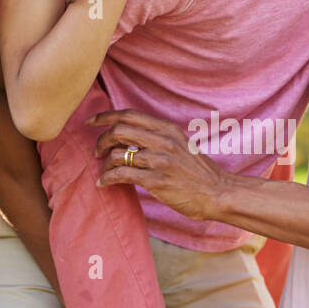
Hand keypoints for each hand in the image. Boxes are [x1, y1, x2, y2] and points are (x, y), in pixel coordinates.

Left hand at [89, 108, 229, 220]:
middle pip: (119, 130)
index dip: (105, 116)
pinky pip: (122, 175)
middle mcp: (163, 140)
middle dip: (101, 140)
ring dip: (104, 163)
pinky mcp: (157, 181)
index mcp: (167, 128)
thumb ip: (157, 136)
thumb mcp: (180, 144)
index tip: (90, 121)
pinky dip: (107, 178)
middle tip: (97, 151)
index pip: (128, 114)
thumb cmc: (198, 171)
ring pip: (117, 154)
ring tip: (103, 171)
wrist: (218, 192)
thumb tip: (128, 135)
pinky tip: (103, 183)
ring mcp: (160, 160)